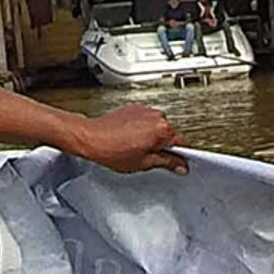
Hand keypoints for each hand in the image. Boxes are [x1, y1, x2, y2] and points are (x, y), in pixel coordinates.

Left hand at [73, 103, 187, 174]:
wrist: (91, 137)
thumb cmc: (112, 150)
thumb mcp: (144, 163)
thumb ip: (167, 163)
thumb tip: (180, 166)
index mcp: (162, 129)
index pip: (182, 143)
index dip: (180, 156)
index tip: (178, 163)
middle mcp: (156, 115)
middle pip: (169, 133)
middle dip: (163, 145)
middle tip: (150, 158)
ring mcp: (145, 110)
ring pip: (157, 126)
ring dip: (151, 136)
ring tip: (136, 148)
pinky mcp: (134, 108)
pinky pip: (145, 120)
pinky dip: (141, 128)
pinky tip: (130, 139)